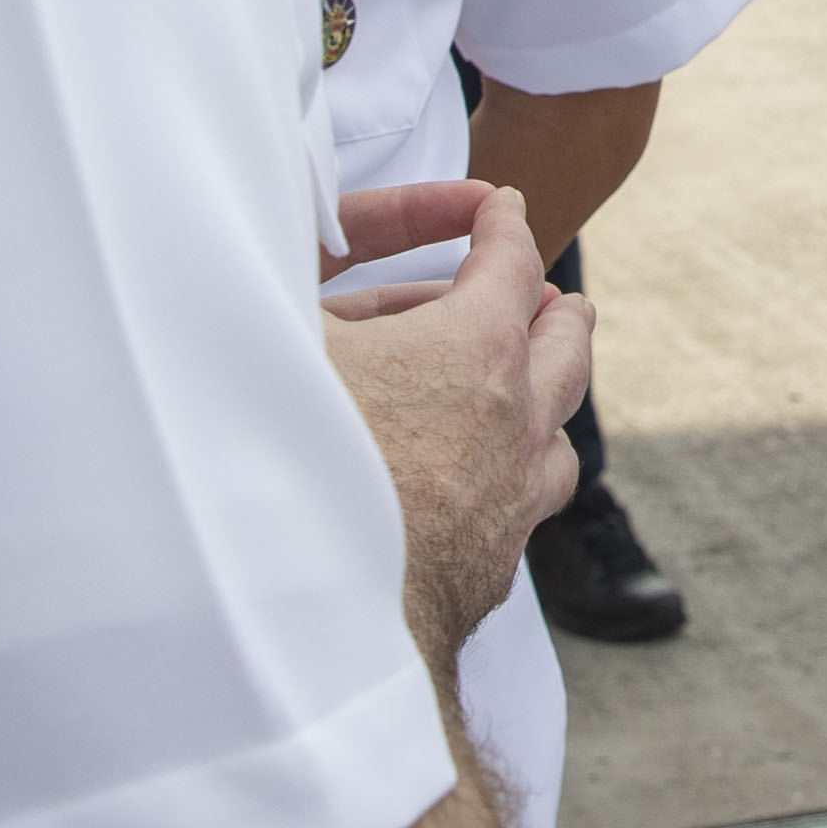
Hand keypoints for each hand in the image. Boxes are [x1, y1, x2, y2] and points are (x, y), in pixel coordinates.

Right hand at [318, 180, 590, 667]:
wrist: (315, 621)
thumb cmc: (286, 468)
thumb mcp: (274, 347)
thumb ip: (284, 287)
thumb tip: (263, 244)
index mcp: (472, 345)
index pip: (508, 261)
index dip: (499, 223)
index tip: (498, 205)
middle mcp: (514, 418)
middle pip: (563, 344)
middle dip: (552, 308)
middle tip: (550, 295)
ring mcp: (513, 497)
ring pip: (556, 434)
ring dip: (547, 397)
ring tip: (533, 388)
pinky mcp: (494, 563)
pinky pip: (524, 502)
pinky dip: (514, 473)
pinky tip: (481, 484)